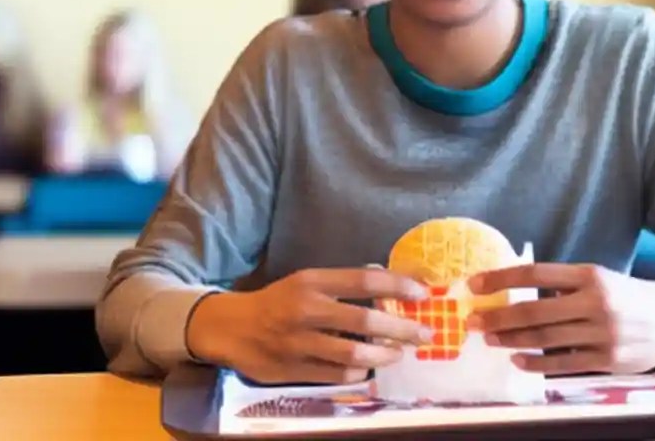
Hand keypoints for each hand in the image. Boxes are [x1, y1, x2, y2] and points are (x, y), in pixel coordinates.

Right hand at [186, 267, 434, 384]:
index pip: (364, 280)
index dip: (398, 285)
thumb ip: (342, 285)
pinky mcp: (292, 369)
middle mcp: (306, 310)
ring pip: (352, 353)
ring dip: (384, 355)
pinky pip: (335, 375)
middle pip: (364, 320)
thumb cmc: (278, 302)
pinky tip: (369, 368)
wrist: (230, 328)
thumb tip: (388, 286)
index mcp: (311, 282)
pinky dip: (358, 373)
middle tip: (425, 334)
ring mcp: (298, 342)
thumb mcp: (306, 282)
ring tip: (399, 353)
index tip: (424, 293)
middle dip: (401, 328)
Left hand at [467, 263, 654, 375]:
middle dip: (498, 317)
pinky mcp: (607, 359)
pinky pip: (564, 362)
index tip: (474, 285)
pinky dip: (537, 363)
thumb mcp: (600, 279)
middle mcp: (595, 302)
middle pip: (535, 310)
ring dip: (512, 340)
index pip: (536, 274)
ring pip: (546, 338)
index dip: (502, 279)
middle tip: (472, 322)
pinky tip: (518, 360)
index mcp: (590, 275)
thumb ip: (565, 285)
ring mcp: (602, 332)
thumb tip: (517, 292)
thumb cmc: (629, 296)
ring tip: (490, 340)